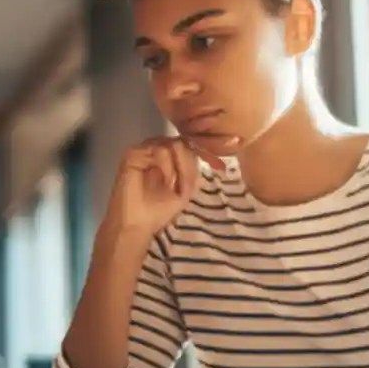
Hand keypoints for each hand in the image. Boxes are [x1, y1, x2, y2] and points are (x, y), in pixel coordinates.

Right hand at [101, 136, 235, 239]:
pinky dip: (166, 166)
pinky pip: (158, 150)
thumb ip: (195, 168)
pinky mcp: (133, 153)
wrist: (137, 225)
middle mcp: (158, 147)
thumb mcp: (186, 187)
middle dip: (190, 164)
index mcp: (170, 155)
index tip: (235, 143)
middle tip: (185, 187)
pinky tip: (165, 182)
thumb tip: (211, 151)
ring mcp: (145, 148)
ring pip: (173, 144)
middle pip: (184, 141)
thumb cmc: (160, 210)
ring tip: (173, 187)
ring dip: (179, 167)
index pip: (193, 142)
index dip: (212, 144)